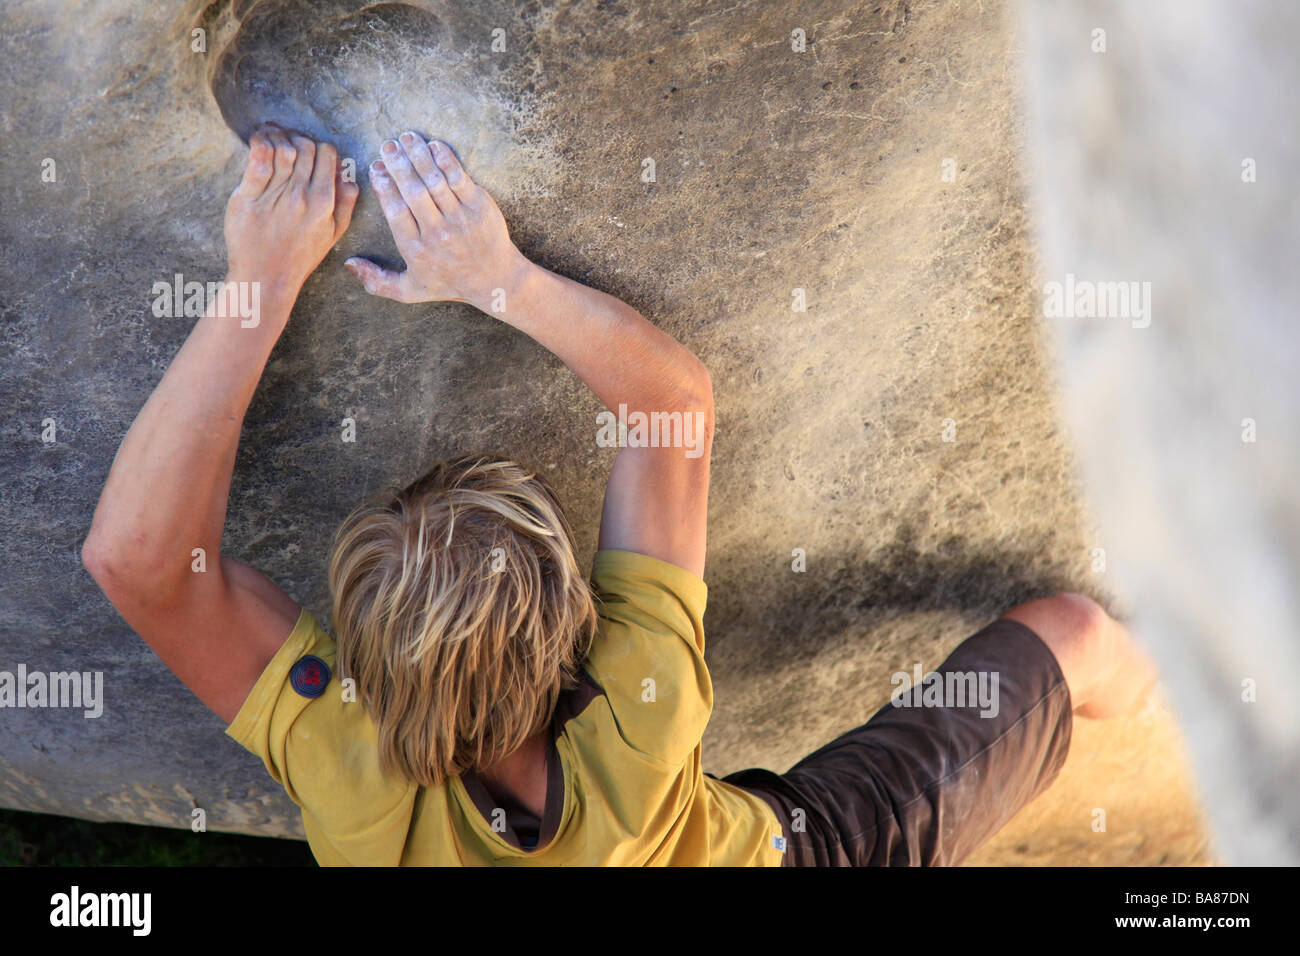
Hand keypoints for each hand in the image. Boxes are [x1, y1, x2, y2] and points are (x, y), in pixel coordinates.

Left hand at [224, 123, 358, 294]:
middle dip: (298, 137)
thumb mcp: (333, 235)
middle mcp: (301, 196)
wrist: (266, 277)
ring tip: (272, 135)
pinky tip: (259, 139)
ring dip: (278, 134)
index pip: (327, 154)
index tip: (311, 151)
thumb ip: (346, 205)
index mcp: (324, 202)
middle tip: (289, 140)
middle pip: (305, 146)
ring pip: (282, 146)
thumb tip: (351, 179)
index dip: (320, 147)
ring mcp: (275, 195)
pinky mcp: (249, 196)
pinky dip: (260, 141)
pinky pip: (258, 157)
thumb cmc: (299, 257)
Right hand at [344, 132, 529, 310]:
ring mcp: (459, 219)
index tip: (376, 167)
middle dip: (398, 165)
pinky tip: (435, 146)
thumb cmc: (450, 284)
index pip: (395, 211)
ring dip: (419, 156)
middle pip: (413, 192)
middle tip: (387, 145)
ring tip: (407, 137)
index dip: (384, 187)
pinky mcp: (479, 207)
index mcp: (416, 249)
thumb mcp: (411, 291)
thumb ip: (378, 281)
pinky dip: (447, 161)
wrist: (495, 280)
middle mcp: (436, 234)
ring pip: (434, 181)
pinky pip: (460, 179)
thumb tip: (349, 264)